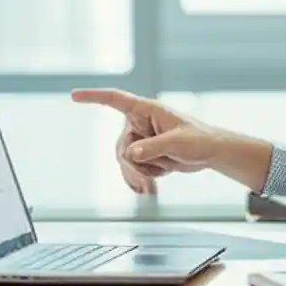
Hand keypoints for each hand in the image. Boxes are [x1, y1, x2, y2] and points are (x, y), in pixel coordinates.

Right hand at [71, 88, 223, 194]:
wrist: (210, 153)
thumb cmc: (199, 139)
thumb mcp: (177, 143)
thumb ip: (152, 148)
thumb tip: (131, 153)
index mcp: (146, 110)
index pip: (115, 100)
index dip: (94, 97)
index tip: (74, 96)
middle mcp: (140, 124)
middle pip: (121, 145)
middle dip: (134, 163)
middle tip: (151, 172)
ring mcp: (141, 139)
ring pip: (125, 160)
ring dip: (141, 172)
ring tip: (159, 177)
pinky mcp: (145, 154)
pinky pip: (132, 169)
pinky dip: (140, 180)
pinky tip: (149, 190)